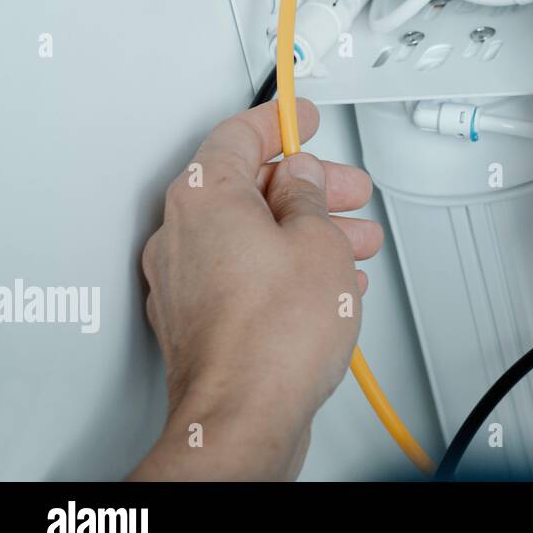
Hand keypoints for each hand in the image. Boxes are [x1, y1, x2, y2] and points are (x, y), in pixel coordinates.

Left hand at [131, 100, 381, 480]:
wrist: (245, 416)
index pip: (237, 134)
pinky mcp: (194, 320)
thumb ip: (310, 197)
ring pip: (247, 232)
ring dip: (302, 229)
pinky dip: (282, 265)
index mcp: (204, 197)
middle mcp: (181, 234)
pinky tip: (322, 282)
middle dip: (305, 186)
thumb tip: (301, 181)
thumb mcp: (319, 241)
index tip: (300, 116)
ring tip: (351, 243)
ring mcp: (182, 280)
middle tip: (344, 189)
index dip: (279, 120)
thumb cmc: (274, 337)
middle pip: (244, 185)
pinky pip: (240, 271)